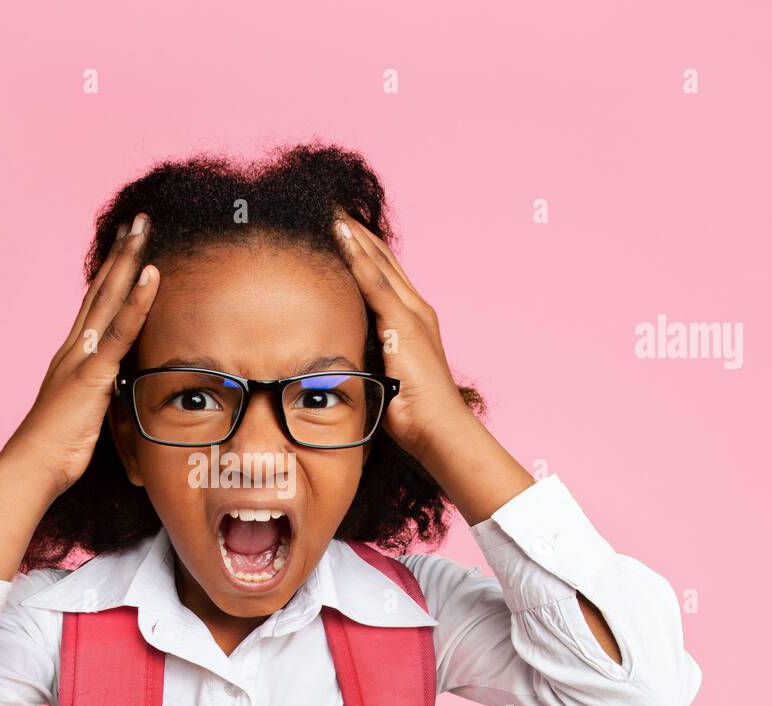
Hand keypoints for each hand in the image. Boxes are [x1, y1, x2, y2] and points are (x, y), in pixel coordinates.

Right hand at [12, 213, 158, 498]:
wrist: (33, 466)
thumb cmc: (57, 449)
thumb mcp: (86, 414)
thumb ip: (99, 394)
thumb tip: (113, 390)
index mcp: (74, 356)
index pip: (96, 305)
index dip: (112, 274)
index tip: (126, 246)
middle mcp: (75, 347)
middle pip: (101, 289)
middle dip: (120, 253)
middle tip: (136, 221)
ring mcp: (82, 356)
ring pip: (108, 297)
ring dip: (127, 261)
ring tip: (141, 228)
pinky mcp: (92, 372)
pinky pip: (120, 330)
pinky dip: (137, 301)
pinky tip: (151, 274)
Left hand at [329, 207, 466, 465]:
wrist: (440, 430)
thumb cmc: (413, 414)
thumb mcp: (384, 377)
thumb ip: (369, 359)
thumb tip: (341, 355)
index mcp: (410, 321)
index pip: (382, 275)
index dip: (362, 250)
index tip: (339, 228)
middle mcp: (415, 309)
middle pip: (381, 259)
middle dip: (356, 233)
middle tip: (331, 208)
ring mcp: (412, 314)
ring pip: (377, 263)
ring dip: (354, 235)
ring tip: (332, 211)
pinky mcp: (404, 324)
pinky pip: (375, 282)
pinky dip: (357, 257)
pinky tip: (341, 236)